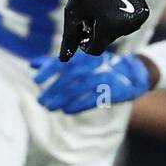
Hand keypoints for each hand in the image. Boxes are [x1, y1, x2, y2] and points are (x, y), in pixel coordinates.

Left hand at [33, 51, 151, 114]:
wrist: (133, 73)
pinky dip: (79, 105)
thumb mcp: (79, 61)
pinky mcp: (113, 90)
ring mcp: (104, 76)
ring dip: (63, 99)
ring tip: (50, 107)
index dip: (49, 69)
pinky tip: (67, 110)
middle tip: (41, 101)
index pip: (64, 59)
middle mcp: (94, 64)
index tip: (36, 79)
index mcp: (84, 55)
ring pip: (80, 88)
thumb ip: (55, 62)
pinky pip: (93, 99)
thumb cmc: (99, 67)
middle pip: (70, 76)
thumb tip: (31, 64)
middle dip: (54, 89)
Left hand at [59, 0, 148, 60]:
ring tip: (102, 8)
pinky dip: (120, 20)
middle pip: (107, 41)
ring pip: (118, 34)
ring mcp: (137, 19)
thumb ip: (69, 38)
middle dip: (97, 32)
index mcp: (109, 27)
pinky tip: (114, 5)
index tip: (82, 28)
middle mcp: (127, 26)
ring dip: (109, 27)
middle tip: (91, 14)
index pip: (95, 50)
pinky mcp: (144, 12)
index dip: (85, 42)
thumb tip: (63, 60)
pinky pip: (128, 25)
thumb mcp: (72, 13)